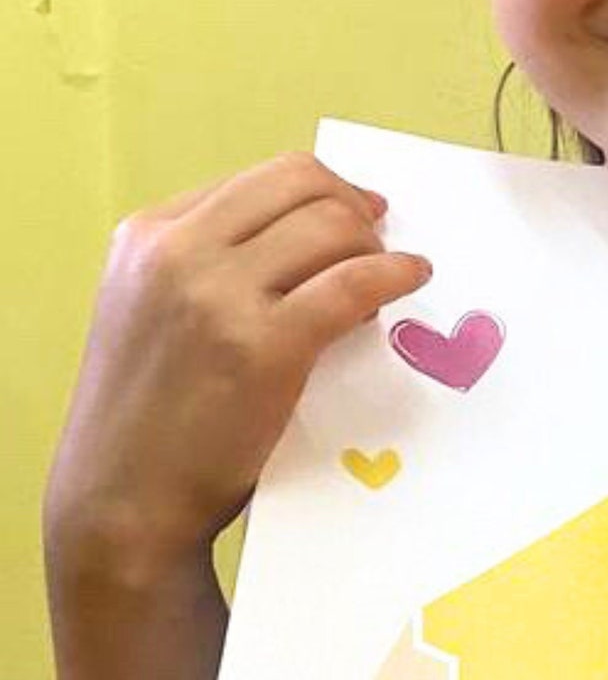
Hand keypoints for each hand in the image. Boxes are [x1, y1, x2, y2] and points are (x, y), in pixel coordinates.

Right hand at [44, 153, 430, 578]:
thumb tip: (306, 239)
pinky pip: (353, 283)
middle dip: (353, 203)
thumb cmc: (150, 418)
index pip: (258, 180)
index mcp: (148, 235)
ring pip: (331, 225)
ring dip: (375, 244)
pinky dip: (396, 273)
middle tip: (380, 233)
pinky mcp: (264, 345)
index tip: (353, 211)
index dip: (320, 190)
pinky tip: (413, 280)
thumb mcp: (153, 313)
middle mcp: (178, 251)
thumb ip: (208, 269)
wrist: (123, 500)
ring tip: (391, 272)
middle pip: (300, 183)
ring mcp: (219, 295)